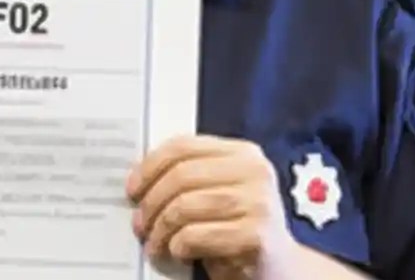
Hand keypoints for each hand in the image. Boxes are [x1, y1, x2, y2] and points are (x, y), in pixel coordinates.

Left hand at [127, 136, 301, 279]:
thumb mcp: (221, 192)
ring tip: (156, 244)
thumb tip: (140, 177)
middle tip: (140, 224)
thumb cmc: (240, 227)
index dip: (150, 166)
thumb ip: (192, 176)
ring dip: (160, 230)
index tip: (133, 189)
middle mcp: (255, 172)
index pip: (184, 146)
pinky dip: (177, 247)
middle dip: (151, 203)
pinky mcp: (255, 237)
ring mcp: (258, 203)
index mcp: (244, 153)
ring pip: (183, 207)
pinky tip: (179, 253)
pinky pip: (194, 236)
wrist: (281, 269)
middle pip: (181, 176)